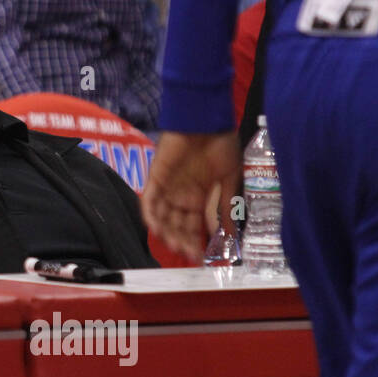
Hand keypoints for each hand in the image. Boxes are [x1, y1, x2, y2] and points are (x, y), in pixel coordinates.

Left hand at [142, 130, 240, 261]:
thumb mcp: (228, 179)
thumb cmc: (221, 144)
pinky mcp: (156, 177)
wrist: (207, 120)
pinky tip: (157, 228)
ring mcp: (168, 186)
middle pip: (177, 223)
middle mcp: (182, 193)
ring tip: (176, 246)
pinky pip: (149, 200)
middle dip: (182, 240)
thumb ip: (224, 205)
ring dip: (167, 232)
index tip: (201, 256)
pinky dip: (151, 215)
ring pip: (162, 216)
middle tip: (189, 254)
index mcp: (199, 195)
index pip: (193, 223)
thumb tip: (228, 232)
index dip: (196, 239)